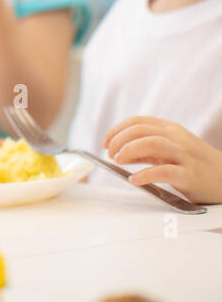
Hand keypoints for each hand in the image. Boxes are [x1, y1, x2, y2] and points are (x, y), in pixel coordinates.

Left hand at [105, 116, 221, 203]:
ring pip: (152, 143)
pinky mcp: (190, 175)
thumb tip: (119, 151)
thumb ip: (146, 150)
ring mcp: (185, 156)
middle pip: (141, 130)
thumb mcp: (170, 152)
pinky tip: (134, 179)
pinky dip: (145, 174)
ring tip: (118, 161)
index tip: (106, 142)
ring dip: (129, 150)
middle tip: (110, 154)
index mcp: (171, 130)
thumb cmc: (196, 165)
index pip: (138, 121)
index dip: (117, 130)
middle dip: (119, 140)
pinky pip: (165, 171)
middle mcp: (178, 139)